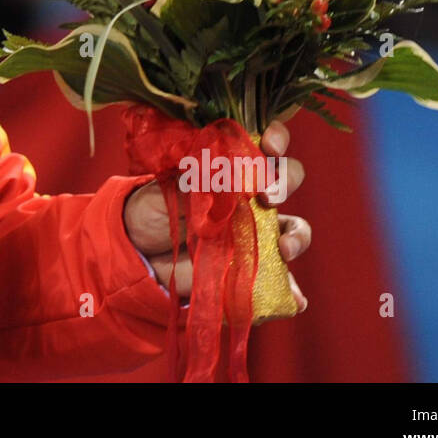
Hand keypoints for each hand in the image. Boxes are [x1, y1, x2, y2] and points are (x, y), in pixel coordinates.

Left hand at [122, 111, 311, 310]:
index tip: (271, 146)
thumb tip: (215, 176)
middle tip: (267, 196)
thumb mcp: (165, 188)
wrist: (140, 251)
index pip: (264, 144)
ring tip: (284, 250)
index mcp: (232, 166)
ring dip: (297, 236)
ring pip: (294, 229)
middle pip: (288, 180)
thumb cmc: (155, 209)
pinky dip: (293, 290)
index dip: (276, 139)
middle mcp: (251, 196)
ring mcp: (256, 233)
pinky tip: (295, 298)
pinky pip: (282, 280)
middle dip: (286, 181)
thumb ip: (191, 180)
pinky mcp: (253, 267)